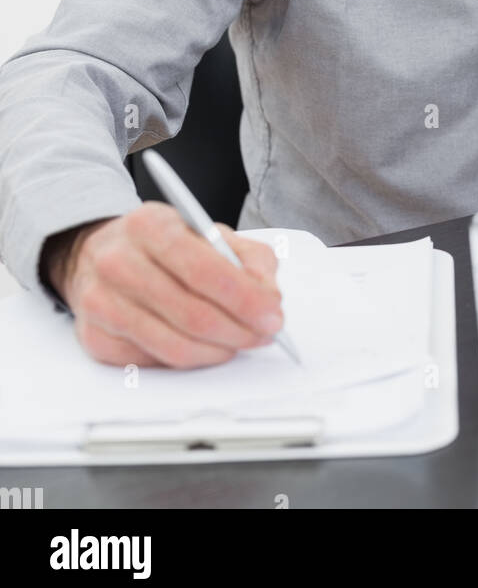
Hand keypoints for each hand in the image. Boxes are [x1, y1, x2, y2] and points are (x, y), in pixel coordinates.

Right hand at [45, 202, 285, 367]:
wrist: (100, 251)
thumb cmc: (162, 243)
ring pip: (173, 346)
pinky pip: (153, 362)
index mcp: (149, 225)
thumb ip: (248, 258)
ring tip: (239, 343)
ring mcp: (101, 303)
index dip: (244, 299)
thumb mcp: (207, 232)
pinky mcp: (95, 337)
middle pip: (191, 314)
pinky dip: (188, 359)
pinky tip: (204, 346)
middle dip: (239, 331)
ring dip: (218, 351)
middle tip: (264, 335)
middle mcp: (118, 262)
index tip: (273, 315)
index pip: (204, 270)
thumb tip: (270, 298)